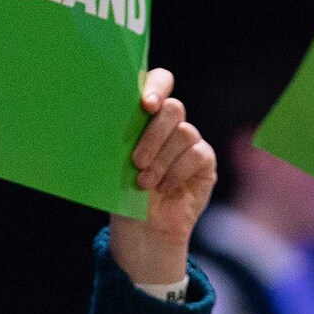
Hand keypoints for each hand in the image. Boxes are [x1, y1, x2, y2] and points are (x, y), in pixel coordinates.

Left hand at [107, 69, 216, 287]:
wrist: (142, 231)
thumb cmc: (122, 194)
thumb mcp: (114, 162)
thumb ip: (120, 137)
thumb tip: (108, 116)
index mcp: (146, 115)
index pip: (160, 82)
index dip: (157, 86)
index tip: (146, 104)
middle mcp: (171, 124)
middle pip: (173, 108)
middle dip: (154, 134)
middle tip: (137, 161)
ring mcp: (190, 142)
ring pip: (184, 133)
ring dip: (161, 160)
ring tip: (145, 183)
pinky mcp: (205, 162)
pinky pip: (197, 155)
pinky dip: (177, 172)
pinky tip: (164, 188)